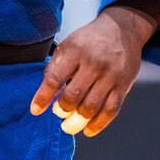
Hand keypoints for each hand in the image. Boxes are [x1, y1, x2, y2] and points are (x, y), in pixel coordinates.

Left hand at [30, 1, 159, 137]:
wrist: (122, 29)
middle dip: (62, 110)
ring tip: (69, 125)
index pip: (55, 78)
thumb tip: (45, 92)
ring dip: (77, 121)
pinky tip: (88, 130)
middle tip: (58, 113)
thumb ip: (56, 66)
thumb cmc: (91, 39)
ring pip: (91, 107)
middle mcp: (93, 63)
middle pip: (73, 96)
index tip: (36, 110)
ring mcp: (110, 76)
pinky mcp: (123, 85)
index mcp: (75, 51)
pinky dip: (98, 124)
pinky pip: (110, 110)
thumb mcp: (69, 44)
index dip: (43, 97)